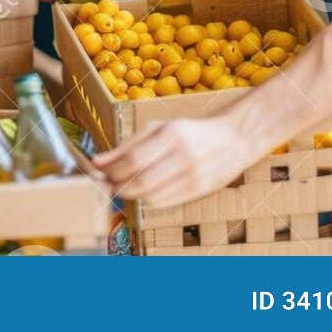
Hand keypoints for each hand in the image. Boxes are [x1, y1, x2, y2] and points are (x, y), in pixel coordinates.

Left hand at [93, 115, 263, 204]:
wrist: (234, 138)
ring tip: (124, 188)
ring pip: (151, 197)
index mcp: (171, 135)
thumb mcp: (159, 128)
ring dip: (131, 196)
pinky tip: (143, 193)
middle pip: (141, 182)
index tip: (100, 173)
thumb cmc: (190, 131)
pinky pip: (165, 203)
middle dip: (118, 186)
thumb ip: (127, 145)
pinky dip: (148, 201)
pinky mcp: (200, 190)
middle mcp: (183, 156)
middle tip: (108, 185)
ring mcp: (194, 175)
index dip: (112, 171)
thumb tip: (98, 162)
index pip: (133, 160)